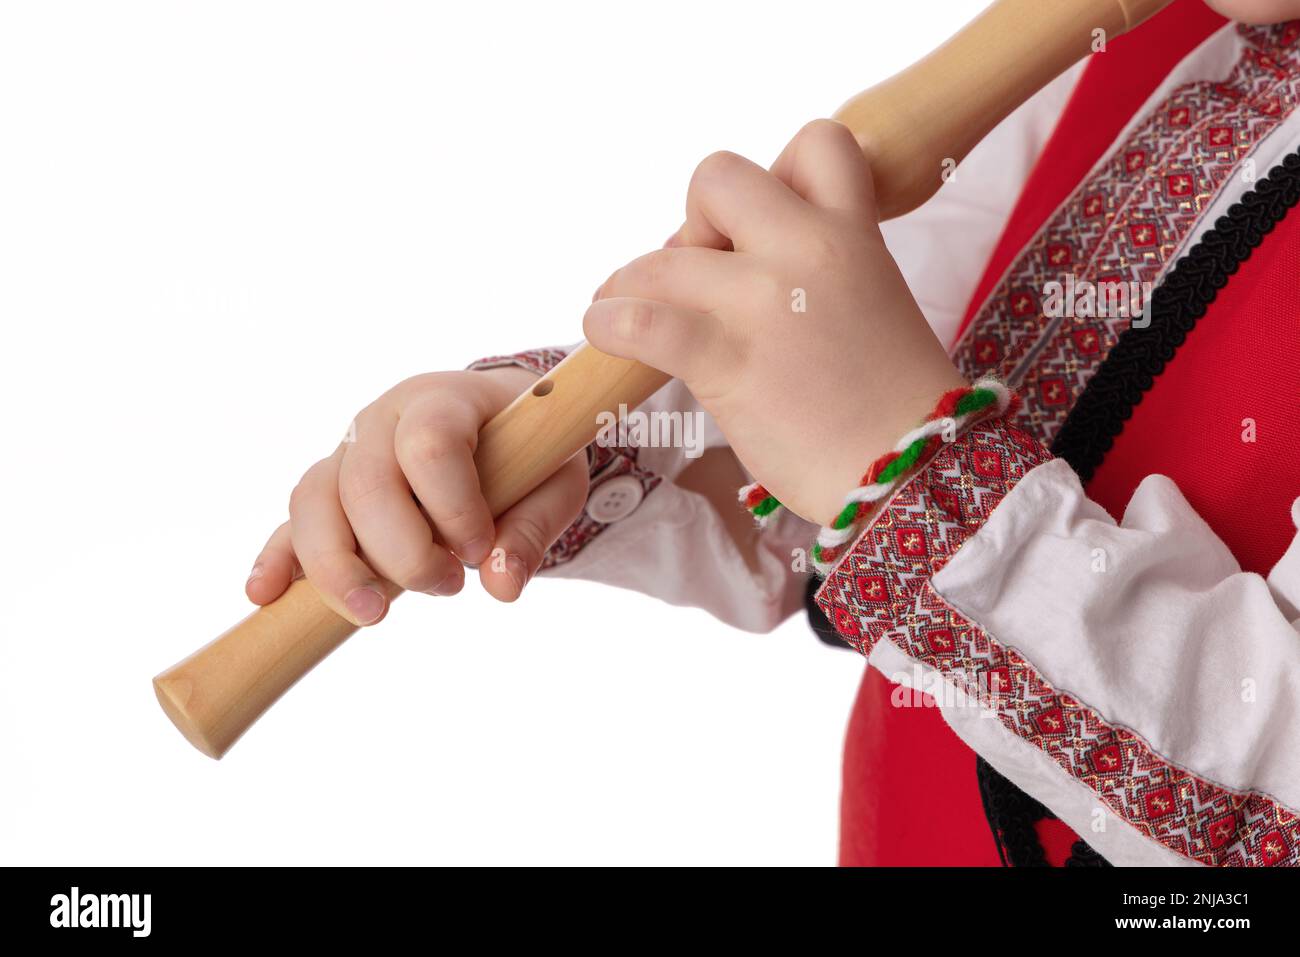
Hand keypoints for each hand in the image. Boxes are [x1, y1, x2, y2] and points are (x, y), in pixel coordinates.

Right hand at [246, 367, 588, 624]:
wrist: (498, 426)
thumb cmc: (528, 453)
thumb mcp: (552, 482)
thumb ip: (531, 530)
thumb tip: (501, 586)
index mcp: (441, 400)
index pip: (429, 446)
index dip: (452, 506)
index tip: (479, 548)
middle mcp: (382, 421)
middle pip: (365, 485)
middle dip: (403, 553)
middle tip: (451, 585)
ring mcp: (346, 454)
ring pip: (313, 503)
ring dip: (337, 568)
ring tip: (374, 613)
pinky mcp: (326, 494)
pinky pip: (290, 524)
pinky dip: (275, 560)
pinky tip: (266, 597)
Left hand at [584, 119, 963, 524]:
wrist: (909, 470)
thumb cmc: (888, 401)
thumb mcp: (870, 299)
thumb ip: (813, 263)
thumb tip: (720, 255)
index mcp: (853, 232)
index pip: (816, 141)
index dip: (776, 173)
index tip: (764, 226)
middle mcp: (808, 251)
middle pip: (716, 176)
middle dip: (695, 220)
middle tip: (702, 275)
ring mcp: (764, 303)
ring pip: (661, 256)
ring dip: (634, 283)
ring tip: (631, 310)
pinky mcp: (727, 360)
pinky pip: (642, 320)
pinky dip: (610, 321)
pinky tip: (606, 332)